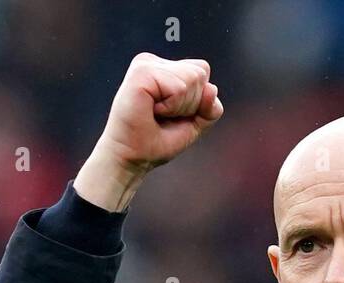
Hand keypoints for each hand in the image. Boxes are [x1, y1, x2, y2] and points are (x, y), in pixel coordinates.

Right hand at [75, 53, 222, 211]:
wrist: (132, 159)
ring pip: (192, 79)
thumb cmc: (156, 142)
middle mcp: (153, 62)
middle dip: (191, 103)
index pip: (202, 71)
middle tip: (163, 116)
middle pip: (201, 72)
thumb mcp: (194, 124)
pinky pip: (179, 87)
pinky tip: (152, 111)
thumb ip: (210, 107)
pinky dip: (172, 107)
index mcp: (163, 68)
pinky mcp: (141, 72)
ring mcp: (145, 64)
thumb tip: (212, 88)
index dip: (197, 101)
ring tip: (156, 114)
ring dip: (180, 106)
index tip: (171, 115)